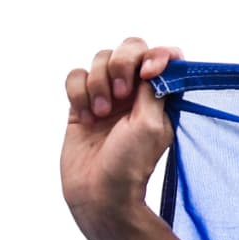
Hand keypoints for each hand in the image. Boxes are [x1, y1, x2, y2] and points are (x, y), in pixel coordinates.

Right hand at [61, 38, 181, 223]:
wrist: (99, 191)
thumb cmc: (130, 163)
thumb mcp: (151, 124)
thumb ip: (154, 89)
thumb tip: (157, 61)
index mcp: (160, 97)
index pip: (162, 57)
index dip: (155, 56)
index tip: (147, 72)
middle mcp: (135, 92)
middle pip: (129, 48)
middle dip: (121, 63)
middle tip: (120, 94)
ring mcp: (107, 95)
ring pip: (100, 59)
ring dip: (98, 84)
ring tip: (101, 114)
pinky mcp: (81, 102)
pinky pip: (76, 76)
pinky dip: (78, 92)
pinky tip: (85, 117)